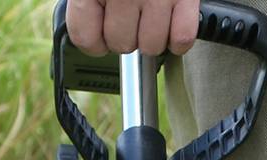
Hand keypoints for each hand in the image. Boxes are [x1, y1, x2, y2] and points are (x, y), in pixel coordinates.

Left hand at [65, 0, 200, 57]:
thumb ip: (88, 6)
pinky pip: (180, 39)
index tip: (102, 26)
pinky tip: (174, 16)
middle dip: (127, 32)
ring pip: (150, 46)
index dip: (95, 38)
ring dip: (154, 34)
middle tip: (134, 10)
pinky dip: (179, 35)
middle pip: (120, 45)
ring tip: (155, 9)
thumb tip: (91, 41)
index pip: (85, 38)